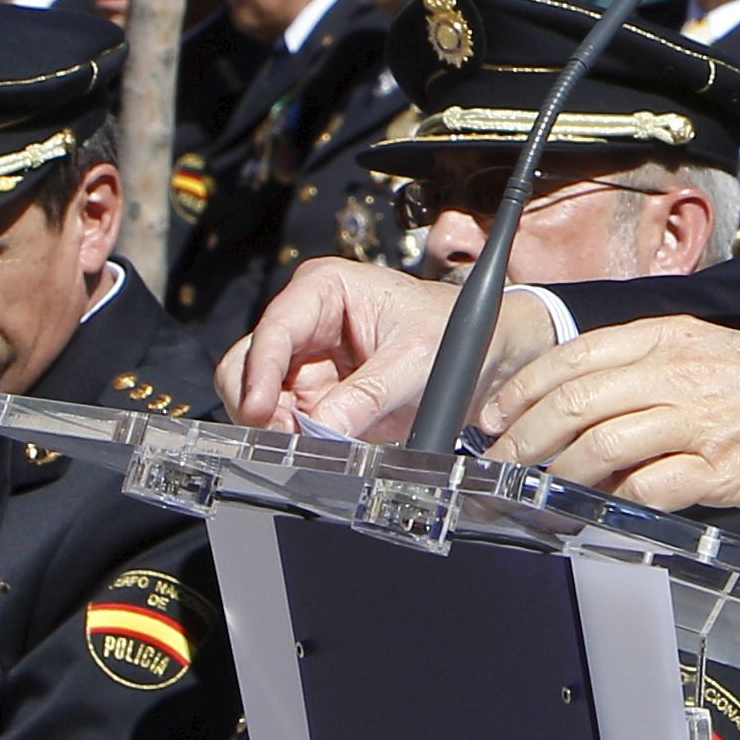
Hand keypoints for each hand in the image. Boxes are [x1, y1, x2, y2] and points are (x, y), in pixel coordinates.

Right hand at [223, 260, 557, 443]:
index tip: (259, 412)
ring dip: (279, 429)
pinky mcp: (318, 397)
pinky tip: (322, 450)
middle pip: (249, 366)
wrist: (490, 353)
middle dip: (261, 407)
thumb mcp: (417, 362)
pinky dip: (297, 442)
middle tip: (286, 440)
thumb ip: (368, 396)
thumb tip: (322, 431)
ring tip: (312, 447)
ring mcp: (308, 363)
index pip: (275, 329)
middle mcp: (307, 322)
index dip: (259, 373)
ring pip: (261, 401)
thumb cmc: (459, 334)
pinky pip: (289, 425)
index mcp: (326, 289)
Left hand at [479, 323, 739, 509]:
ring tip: (541, 487)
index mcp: (667, 338)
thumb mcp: (702, 351)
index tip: (496, 415)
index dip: (523, 389)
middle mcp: (677, 373)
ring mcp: (699, 422)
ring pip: (603, 444)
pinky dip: (616, 499)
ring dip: (561, 471)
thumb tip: (576, 407)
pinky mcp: (720, 469)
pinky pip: (651, 487)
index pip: (573, 357)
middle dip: (526, 435)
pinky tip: (600, 508)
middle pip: (577, 401)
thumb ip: (642, 372)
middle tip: (504, 459)